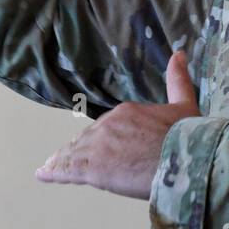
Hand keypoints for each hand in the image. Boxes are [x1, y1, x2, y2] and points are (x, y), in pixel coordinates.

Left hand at [35, 52, 201, 198]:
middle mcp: (107, 126)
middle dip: (80, 150)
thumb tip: (179, 54)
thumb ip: (178, 80)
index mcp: (126, 112)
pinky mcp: (93, 169)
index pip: (106, 127)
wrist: (182, 160)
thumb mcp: (185, 105)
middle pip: (88, 140)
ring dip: (62, 161)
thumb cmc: (186, 136)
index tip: (99, 146)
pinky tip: (42, 174)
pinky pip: (67, 170)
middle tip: (69, 160)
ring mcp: (98, 147)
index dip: (102, 138)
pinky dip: (53, 172)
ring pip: (75, 154)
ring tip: (50, 167)